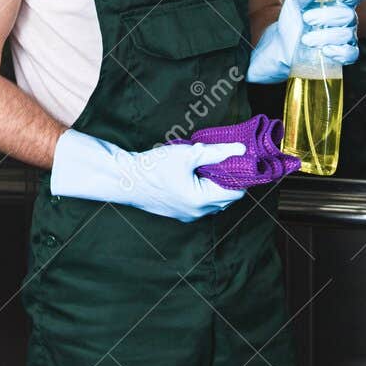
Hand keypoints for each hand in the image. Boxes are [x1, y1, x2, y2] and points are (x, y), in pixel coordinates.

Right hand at [50, 130, 246, 221]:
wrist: (124, 178)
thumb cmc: (153, 166)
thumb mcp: (188, 154)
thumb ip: (216, 152)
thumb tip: (241, 149)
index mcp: (201, 200)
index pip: (236, 192)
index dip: (240, 175)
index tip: (237, 159)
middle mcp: (197, 213)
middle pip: (226, 198)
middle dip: (228, 179)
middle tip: (221, 159)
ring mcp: (187, 215)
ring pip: (213, 202)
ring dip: (215, 185)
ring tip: (205, 166)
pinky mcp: (178, 213)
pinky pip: (200, 204)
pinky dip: (203, 191)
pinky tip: (193, 175)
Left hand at [247, 0, 362, 83]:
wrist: (283, 45)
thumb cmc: (293, 20)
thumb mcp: (293, 3)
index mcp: (338, 2)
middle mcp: (345, 19)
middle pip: (349, 15)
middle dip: (327, 16)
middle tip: (306, 19)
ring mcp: (347, 37)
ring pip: (347, 35)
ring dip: (325, 36)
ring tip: (306, 39)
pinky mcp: (344, 54)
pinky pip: (351, 53)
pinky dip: (339, 52)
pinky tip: (324, 50)